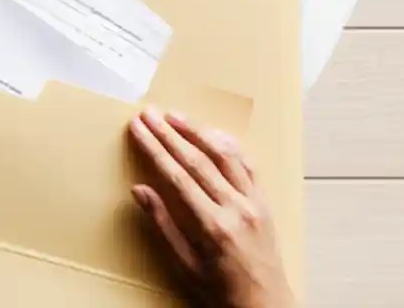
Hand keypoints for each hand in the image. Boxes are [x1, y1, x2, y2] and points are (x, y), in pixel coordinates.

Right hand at [128, 107, 294, 307]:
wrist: (264, 305)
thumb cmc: (220, 291)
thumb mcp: (184, 265)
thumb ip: (163, 225)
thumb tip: (139, 191)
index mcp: (212, 226)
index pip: (177, 176)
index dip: (155, 149)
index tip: (139, 129)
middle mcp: (236, 208)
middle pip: (197, 160)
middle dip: (169, 134)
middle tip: (149, 114)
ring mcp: (253, 202)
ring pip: (224, 155)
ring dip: (198, 132)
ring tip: (175, 116)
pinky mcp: (265, 201)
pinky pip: (248, 165)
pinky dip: (230, 146)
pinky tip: (213, 134)